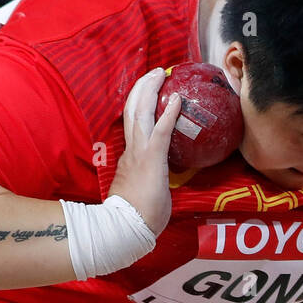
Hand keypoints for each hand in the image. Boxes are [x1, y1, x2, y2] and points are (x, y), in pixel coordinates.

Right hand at [108, 67, 181, 234]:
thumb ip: (148, 181)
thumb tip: (159, 183)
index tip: (147, 92)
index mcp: (128, 157)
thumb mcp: (141, 192)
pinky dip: (169, 113)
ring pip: (142, 112)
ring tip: (161, 74)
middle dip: (143, 88)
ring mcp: (140, 152)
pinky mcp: (151, 159)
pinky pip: (161, 131)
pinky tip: (178, 98)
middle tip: (155, 73)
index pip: (132, 125)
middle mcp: (131, 150)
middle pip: (133, 110)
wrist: (124, 229)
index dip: (139, 105)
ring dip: (152, 90)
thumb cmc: (134, 218)